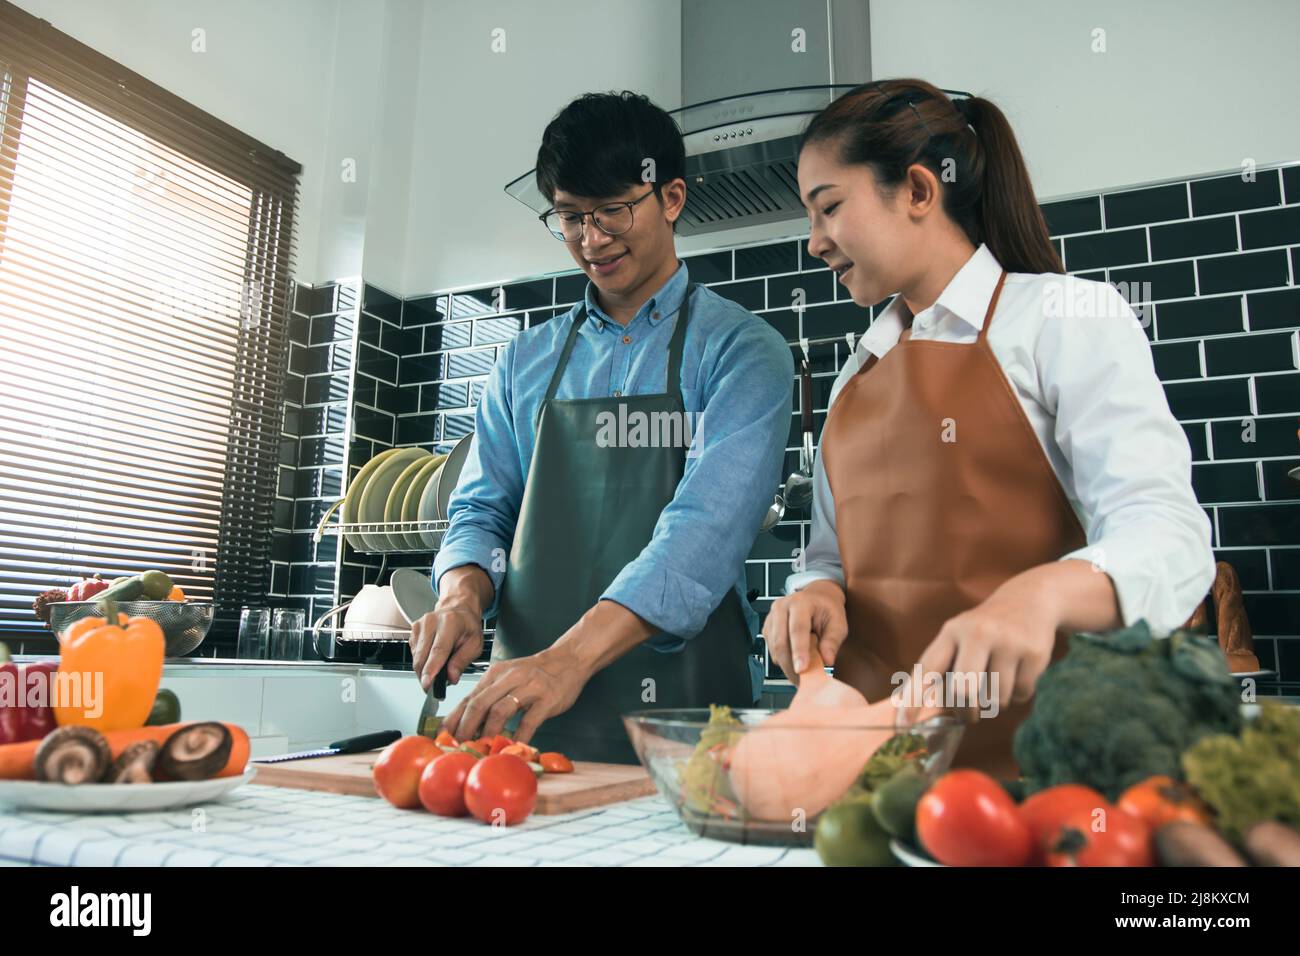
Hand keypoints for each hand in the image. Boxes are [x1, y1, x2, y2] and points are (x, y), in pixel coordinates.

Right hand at [409, 566, 491, 690]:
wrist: (457, 609)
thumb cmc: (467, 626)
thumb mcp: (475, 643)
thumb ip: (463, 660)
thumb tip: (451, 677)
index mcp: (450, 622)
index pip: (438, 650)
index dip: (432, 669)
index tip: (427, 684)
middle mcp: (431, 621)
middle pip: (423, 656)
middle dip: (426, 676)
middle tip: (434, 688)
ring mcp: (420, 625)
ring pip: (416, 657)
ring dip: (424, 671)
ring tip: (437, 672)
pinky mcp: (413, 630)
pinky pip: (414, 654)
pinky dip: (422, 662)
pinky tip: (432, 660)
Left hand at [441, 644, 590, 743]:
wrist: (568, 659)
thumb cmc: (536, 673)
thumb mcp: (508, 678)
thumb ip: (490, 696)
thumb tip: (468, 723)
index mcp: (495, 674)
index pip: (469, 697)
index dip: (454, 719)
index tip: (445, 736)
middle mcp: (508, 678)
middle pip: (479, 704)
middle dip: (465, 728)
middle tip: (460, 746)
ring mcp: (529, 688)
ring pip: (500, 711)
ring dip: (488, 733)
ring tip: (483, 748)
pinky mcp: (546, 699)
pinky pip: (529, 721)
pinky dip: (518, 737)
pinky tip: (513, 747)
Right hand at [761, 580, 847, 681]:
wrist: (817, 597)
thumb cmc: (827, 610)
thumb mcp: (838, 623)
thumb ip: (833, 641)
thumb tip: (827, 660)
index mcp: (800, 603)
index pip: (797, 629)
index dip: (799, 651)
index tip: (802, 669)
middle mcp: (781, 608)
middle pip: (780, 641)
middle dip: (790, 665)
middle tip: (803, 680)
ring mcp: (771, 617)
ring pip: (774, 648)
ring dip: (786, 665)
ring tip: (802, 672)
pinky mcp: (767, 628)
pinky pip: (771, 650)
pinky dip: (782, 660)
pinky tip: (794, 661)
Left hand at [903, 575, 1061, 723]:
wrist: (1029, 598)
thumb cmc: (983, 629)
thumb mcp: (958, 636)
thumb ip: (939, 668)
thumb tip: (915, 709)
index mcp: (952, 631)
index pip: (928, 669)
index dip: (913, 699)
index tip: (904, 723)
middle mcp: (978, 633)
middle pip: (964, 692)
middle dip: (965, 712)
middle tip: (968, 715)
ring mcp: (1009, 643)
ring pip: (996, 699)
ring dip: (995, 701)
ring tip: (997, 681)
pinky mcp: (1034, 653)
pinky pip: (1021, 694)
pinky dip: (1018, 693)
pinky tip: (1017, 673)